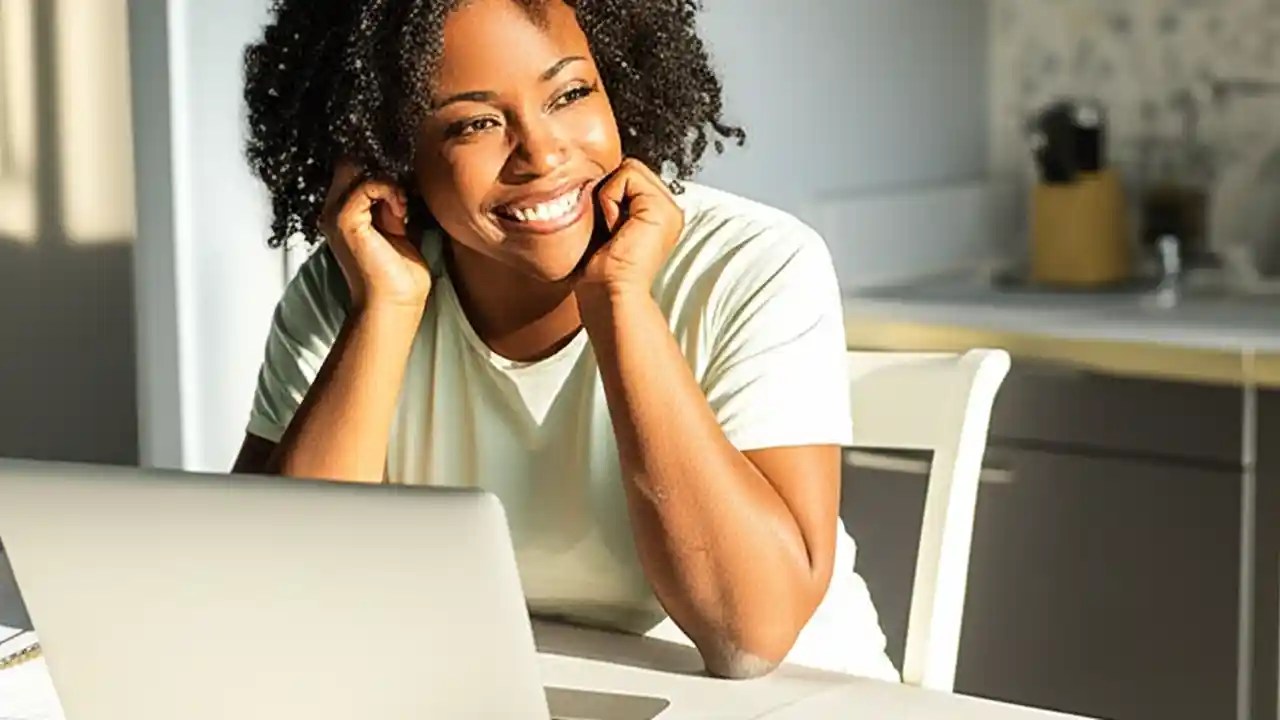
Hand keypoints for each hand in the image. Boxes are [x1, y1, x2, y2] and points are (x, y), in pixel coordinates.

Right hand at [319, 161, 431, 313]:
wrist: (394, 303)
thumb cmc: (399, 275)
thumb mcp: (400, 229)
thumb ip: (393, 204)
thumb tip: (404, 183)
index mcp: (347, 212)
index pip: (354, 168)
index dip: (379, 167)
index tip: (404, 183)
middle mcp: (336, 211)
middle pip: (351, 162)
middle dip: (381, 169)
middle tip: (402, 193)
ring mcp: (336, 215)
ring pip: (357, 168)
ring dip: (387, 181)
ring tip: (402, 207)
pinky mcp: (345, 220)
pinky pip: (366, 184)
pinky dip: (389, 191)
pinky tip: (401, 212)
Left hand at [575, 158, 683, 299]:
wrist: (609, 293)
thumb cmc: (600, 270)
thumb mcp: (607, 225)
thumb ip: (614, 199)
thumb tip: (598, 176)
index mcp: (659, 214)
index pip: (630, 175)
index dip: (610, 193)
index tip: (607, 227)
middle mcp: (669, 209)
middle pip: (630, 168)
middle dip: (610, 193)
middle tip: (610, 229)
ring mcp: (669, 207)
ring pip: (629, 169)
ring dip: (610, 198)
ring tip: (613, 230)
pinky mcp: (661, 207)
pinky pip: (627, 176)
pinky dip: (610, 200)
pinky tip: (614, 229)